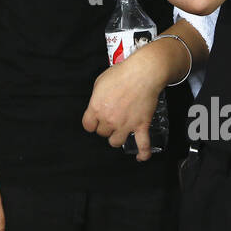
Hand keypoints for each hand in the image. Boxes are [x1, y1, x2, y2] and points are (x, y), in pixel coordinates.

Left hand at [82, 41, 174, 161]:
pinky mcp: (141, 126)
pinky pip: (142, 145)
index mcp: (96, 108)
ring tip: (120, 132)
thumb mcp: (100, 82)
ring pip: (116, 142)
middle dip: (105, 127)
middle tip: (111, 118)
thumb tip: (98, 104)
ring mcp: (125, 125)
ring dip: (117, 138)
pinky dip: (143, 153)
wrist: (142, 73)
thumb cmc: (121, 74)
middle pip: (102, 133)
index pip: (88, 126)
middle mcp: (109, 120)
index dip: (92, 123)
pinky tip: (140, 157)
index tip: (95, 120)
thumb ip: (96, 97)